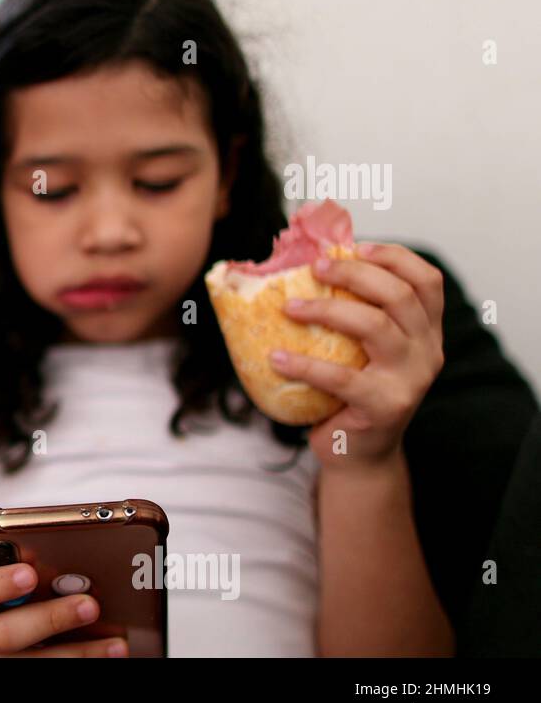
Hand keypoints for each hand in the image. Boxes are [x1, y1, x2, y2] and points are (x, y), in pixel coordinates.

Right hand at [0, 513, 128, 656]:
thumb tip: (9, 523)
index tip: (30, 574)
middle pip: (0, 636)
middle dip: (48, 621)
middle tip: (90, 604)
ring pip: (24, 666)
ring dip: (73, 656)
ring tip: (114, 644)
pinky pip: (32, 675)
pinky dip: (70, 667)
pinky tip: (100, 659)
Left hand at [272, 243, 444, 470]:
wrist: (358, 455)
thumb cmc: (350, 394)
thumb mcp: (362, 352)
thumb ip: (354, 315)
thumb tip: (301, 267)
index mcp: (426, 331)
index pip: (427, 281)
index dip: (394, 257)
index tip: (355, 247)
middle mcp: (428, 352)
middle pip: (400, 295)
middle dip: (354, 274)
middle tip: (314, 269)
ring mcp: (411, 380)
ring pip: (375, 326)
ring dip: (327, 310)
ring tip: (289, 308)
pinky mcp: (386, 407)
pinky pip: (340, 377)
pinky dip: (303, 364)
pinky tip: (274, 357)